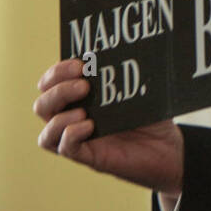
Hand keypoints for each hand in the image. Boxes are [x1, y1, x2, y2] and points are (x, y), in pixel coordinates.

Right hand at [34, 58, 184, 195]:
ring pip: (46, 132)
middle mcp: (72, 119)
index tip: (80, 64)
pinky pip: (65, 148)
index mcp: (78, 99)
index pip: (50, 83)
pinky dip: (71, 135)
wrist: (168, 149)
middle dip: (57, 90)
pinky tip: (89, 126)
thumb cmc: (150, 118)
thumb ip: (125, 75)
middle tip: (84, 85)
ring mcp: (79, 140)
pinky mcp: (89, 158)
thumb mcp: (137, 92)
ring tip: (84, 110)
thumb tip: (120, 52)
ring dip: (59, 116)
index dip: (57, 71)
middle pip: (42, 105)